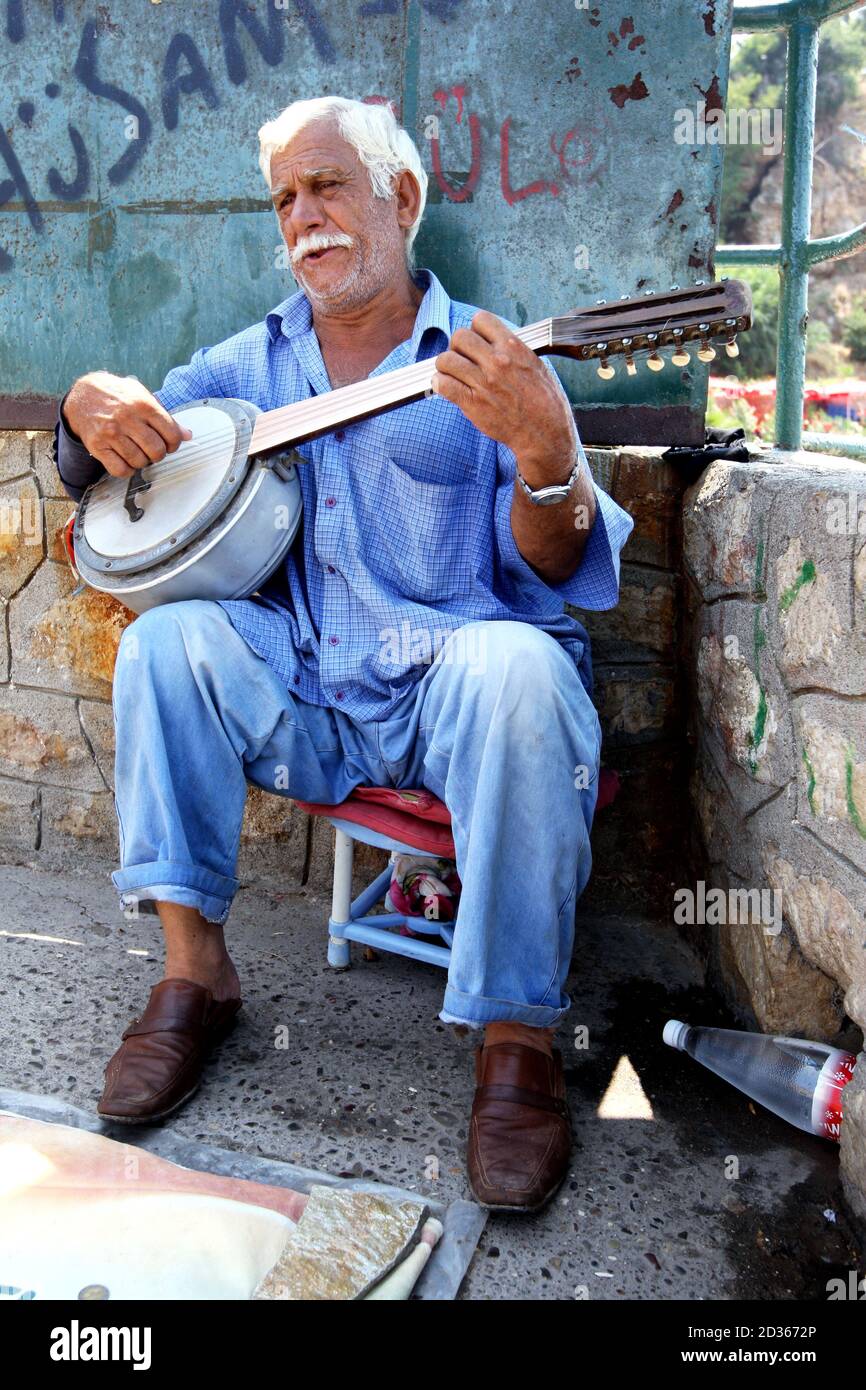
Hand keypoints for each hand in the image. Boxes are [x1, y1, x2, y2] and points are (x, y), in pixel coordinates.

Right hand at [63, 371, 191, 478]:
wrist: (83, 394)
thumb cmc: (117, 396)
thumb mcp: (143, 397)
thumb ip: (165, 416)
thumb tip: (186, 435)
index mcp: (143, 405)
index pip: (171, 434)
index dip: (174, 444)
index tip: (169, 445)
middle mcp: (127, 418)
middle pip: (156, 451)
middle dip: (158, 455)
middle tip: (152, 449)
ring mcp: (111, 432)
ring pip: (139, 462)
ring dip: (142, 461)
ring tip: (137, 451)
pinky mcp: (97, 445)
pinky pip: (120, 470)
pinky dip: (126, 470)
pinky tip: (125, 459)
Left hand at [431, 311, 575, 471]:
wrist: (545, 432)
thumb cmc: (544, 400)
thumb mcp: (535, 363)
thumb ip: (512, 350)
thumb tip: (494, 341)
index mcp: (513, 347)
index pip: (480, 320)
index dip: (476, 330)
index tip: (478, 342)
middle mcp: (496, 361)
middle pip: (459, 336)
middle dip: (458, 346)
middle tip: (463, 359)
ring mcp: (483, 382)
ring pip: (445, 359)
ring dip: (445, 366)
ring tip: (453, 374)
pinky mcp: (472, 403)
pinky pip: (443, 384)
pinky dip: (439, 384)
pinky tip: (445, 387)